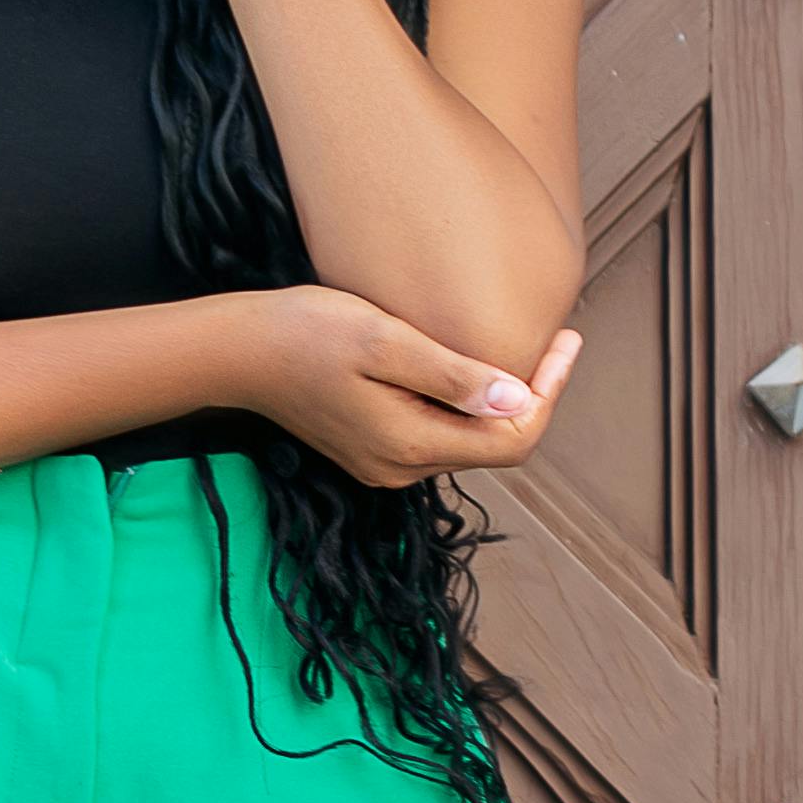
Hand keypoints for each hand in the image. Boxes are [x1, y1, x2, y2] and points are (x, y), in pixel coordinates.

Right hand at [249, 290, 583, 490]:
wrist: (236, 352)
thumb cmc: (305, 334)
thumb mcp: (385, 343)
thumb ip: (452, 375)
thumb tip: (519, 400)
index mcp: (411, 445)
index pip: (513, 440)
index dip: (550, 393)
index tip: (566, 339)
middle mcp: (402, 469)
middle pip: (496, 445)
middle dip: (534, 395)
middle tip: (555, 336)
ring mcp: (385, 464)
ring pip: (468, 440)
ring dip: (501, 399)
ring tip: (521, 343)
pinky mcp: (372, 448)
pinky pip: (438, 432)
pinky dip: (466, 402)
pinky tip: (467, 361)